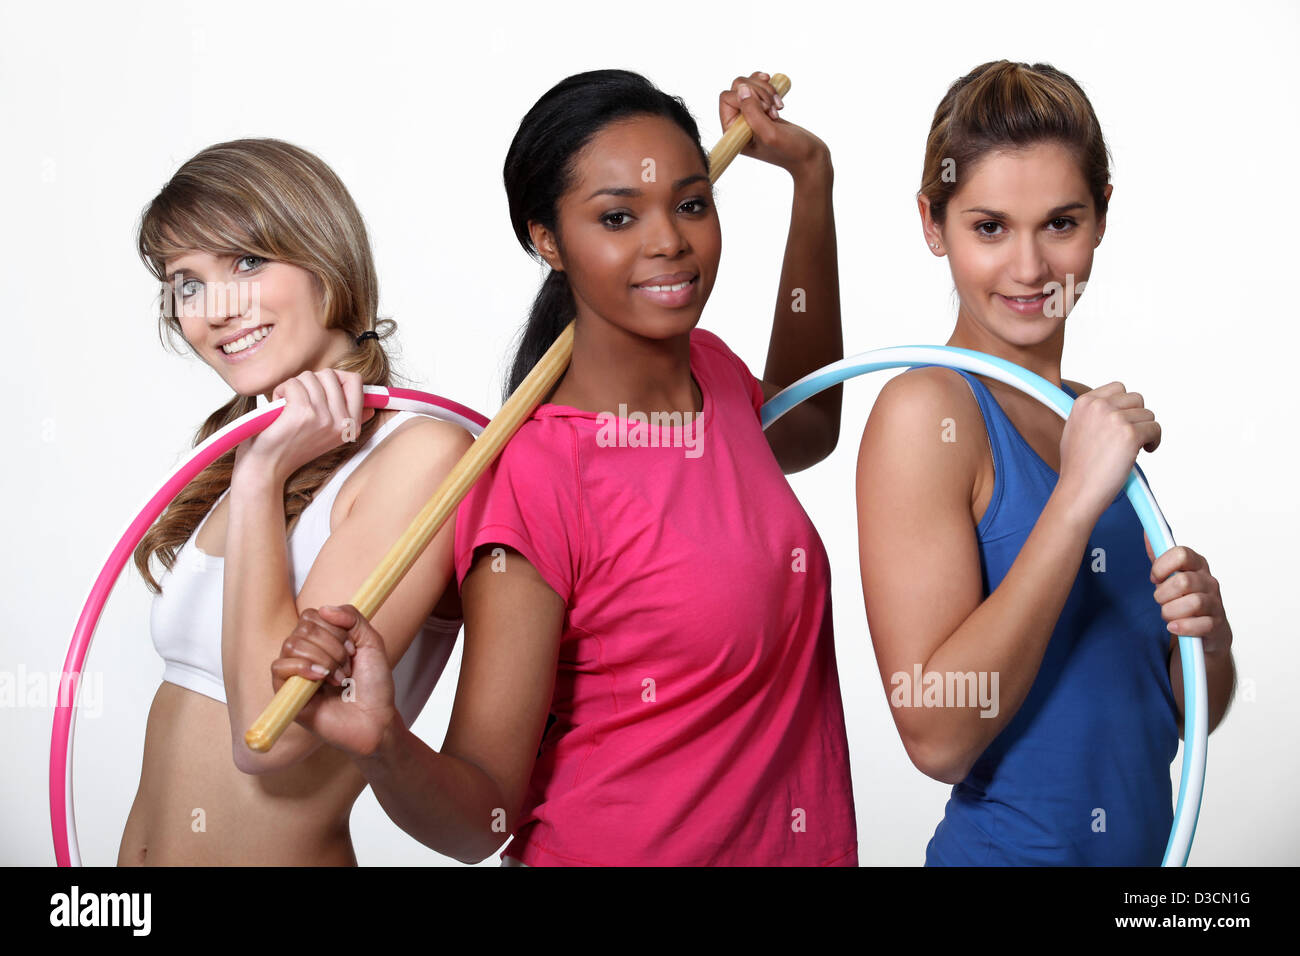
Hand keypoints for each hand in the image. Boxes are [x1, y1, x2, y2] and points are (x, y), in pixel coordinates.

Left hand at [234, 369, 374, 481]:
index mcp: (352, 426)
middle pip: (330, 375)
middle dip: (310, 381)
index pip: (355, 381)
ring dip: (293, 386)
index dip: (336, 378)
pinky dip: (281, 391)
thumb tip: (371, 409)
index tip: (321, 389)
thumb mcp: (329, 436)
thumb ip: (350, 420)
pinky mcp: (303, 413)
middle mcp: (342, 422)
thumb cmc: (293, 448)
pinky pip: (293, 384)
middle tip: (299, 400)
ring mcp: (324, 417)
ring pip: (309, 377)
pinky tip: (278, 407)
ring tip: (287, 406)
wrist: (268, 467)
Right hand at [270, 604, 396, 757]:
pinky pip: (279, 668)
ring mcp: (295, 674)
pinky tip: (321, 679)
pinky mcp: (287, 695)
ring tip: (339, 679)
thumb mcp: (372, 643)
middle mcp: (306, 655)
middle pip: (303, 628)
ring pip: (292, 645)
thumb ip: (353, 618)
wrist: (375, 720)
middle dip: (332, 645)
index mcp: (322, 642)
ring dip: (323, 659)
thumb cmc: (374, 686)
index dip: (334, 628)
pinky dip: (302, 668)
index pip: (312, 616)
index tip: (352, 648)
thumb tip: (324, 609)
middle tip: (348, 667)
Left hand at [718, 71, 829, 178]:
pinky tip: (778, 97)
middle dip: (759, 92)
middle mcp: (736, 123)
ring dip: (766, 91)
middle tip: (774, 110)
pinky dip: (769, 88)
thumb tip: (741, 89)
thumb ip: (752, 112)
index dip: (747, 98)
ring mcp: (748, 115)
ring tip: (778, 107)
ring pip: (748, 84)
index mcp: (732, 132)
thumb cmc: (791, 150)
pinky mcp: (759, 109)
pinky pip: (757, 86)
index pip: (727, 98)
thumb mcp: (770, 133)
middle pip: (737, 87)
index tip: (766, 111)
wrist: (808, 155)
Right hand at [1057, 382, 1160, 522]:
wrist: (1078, 490)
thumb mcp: (1075, 429)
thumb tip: (1117, 407)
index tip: (1123, 422)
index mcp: (1084, 403)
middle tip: (1132, 435)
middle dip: (1137, 417)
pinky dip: (1154, 441)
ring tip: (1136, 448)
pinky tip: (1145, 452)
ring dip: (1146, 430)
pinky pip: (1155, 429)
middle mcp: (1099, 406)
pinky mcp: (1130, 435)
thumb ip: (1093, 413)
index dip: (1125, 406)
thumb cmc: (1077, 467)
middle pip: (1137, 399)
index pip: (1118, 388)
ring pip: (1148, 415)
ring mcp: (1115, 419)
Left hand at [1145, 537, 1232, 654]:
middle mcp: (1209, 581)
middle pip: (1183, 581)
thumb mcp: (1169, 575)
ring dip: (1171, 612)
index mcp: (1197, 565)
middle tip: (1160, 600)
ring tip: (1168, 615)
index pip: (1181, 554)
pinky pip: (1201, 625)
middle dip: (1163, 594)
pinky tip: (1174, 627)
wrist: (1205, 629)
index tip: (1154, 577)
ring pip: (1193, 603)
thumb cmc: (1183, 598)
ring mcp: (1215, 602)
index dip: (1162, 566)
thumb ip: (1158, 556)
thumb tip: (1148, 532)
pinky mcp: (1217, 623)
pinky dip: (1183, 627)